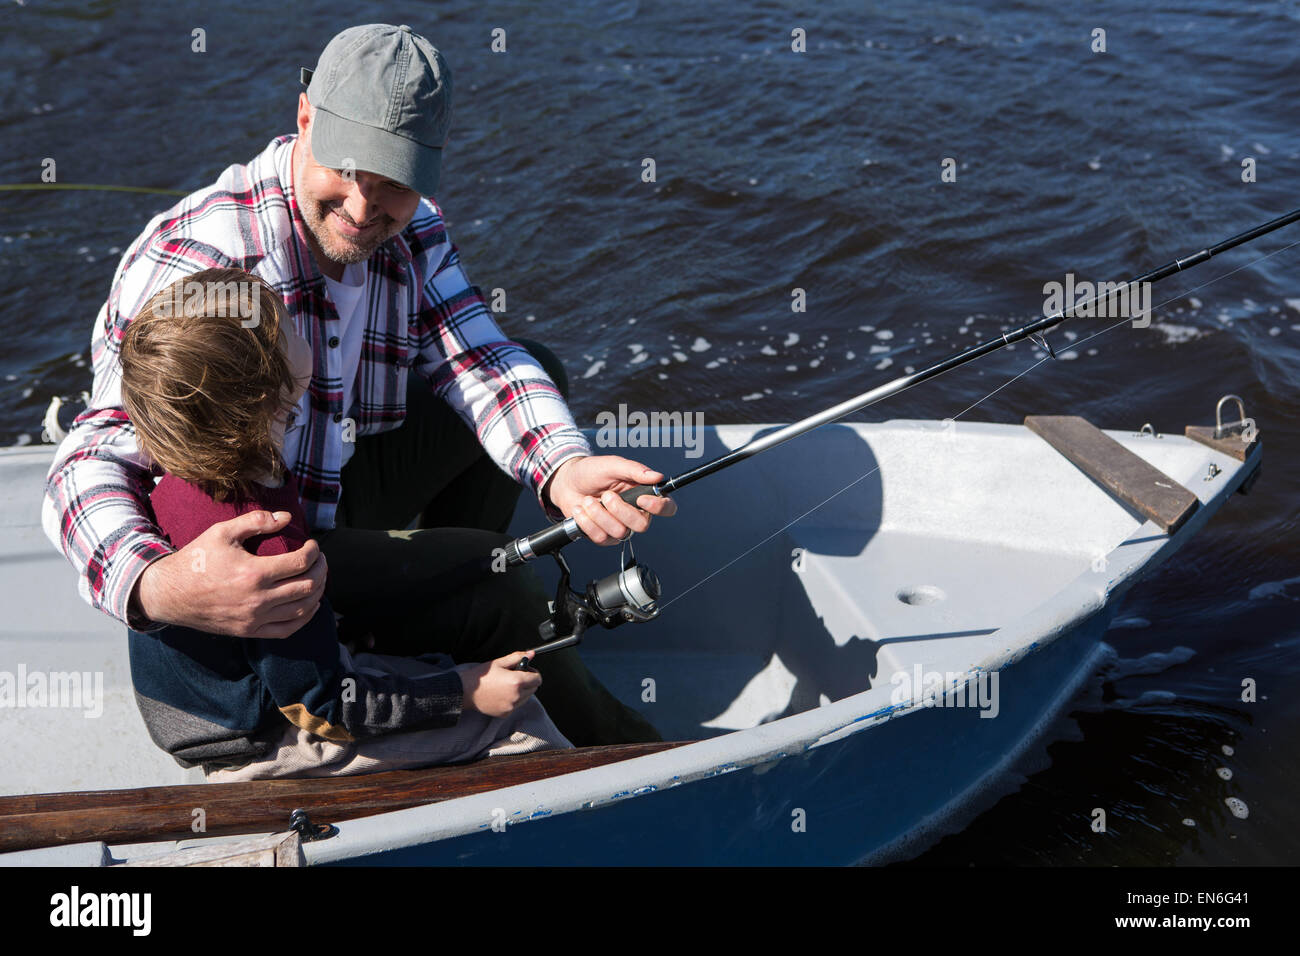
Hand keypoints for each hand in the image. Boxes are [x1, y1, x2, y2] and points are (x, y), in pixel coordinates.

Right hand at [133, 511, 327, 637]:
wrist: (169, 593)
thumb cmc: (197, 559)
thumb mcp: (222, 532)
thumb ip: (255, 521)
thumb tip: (287, 518)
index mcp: (253, 573)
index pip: (300, 563)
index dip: (314, 552)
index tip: (312, 544)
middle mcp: (257, 599)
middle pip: (308, 586)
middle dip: (321, 569)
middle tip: (319, 559)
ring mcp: (254, 619)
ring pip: (303, 609)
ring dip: (318, 592)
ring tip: (317, 577)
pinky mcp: (249, 631)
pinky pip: (287, 629)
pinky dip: (305, 617)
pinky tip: (309, 604)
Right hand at [459, 651, 541, 716]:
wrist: (464, 691)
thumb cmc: (481, 676)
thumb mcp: (499, 663)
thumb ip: (517, 657)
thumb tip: (531, 654)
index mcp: (516, 682)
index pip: (538, 679)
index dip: (533, 673)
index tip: (526, 670)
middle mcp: (516, 696)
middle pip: (533, 689)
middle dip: (528, 681)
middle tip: (515, 676)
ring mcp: (511, 706)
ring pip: (526, 698)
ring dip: (522, 691)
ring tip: (507, 685)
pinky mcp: (505, 713)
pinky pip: (516, 705)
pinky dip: (514, 700)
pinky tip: (502, 693)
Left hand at [542, 455, 677, 545]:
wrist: (566, 483)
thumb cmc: (591, 471)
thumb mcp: (612, 465)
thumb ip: (635, 470)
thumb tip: (657, 476)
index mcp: (643, 494)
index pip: (666, 507)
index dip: (659, 507)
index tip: (642, 499)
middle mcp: (635, 512)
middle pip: (641, 525)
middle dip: (620, 511)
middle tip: (606, 495)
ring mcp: (620, 526)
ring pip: (619, 533)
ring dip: (599, 515)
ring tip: (588, 501)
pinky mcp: (604, 536)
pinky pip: (601, 538)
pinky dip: (587, 523)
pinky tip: (581, 511)